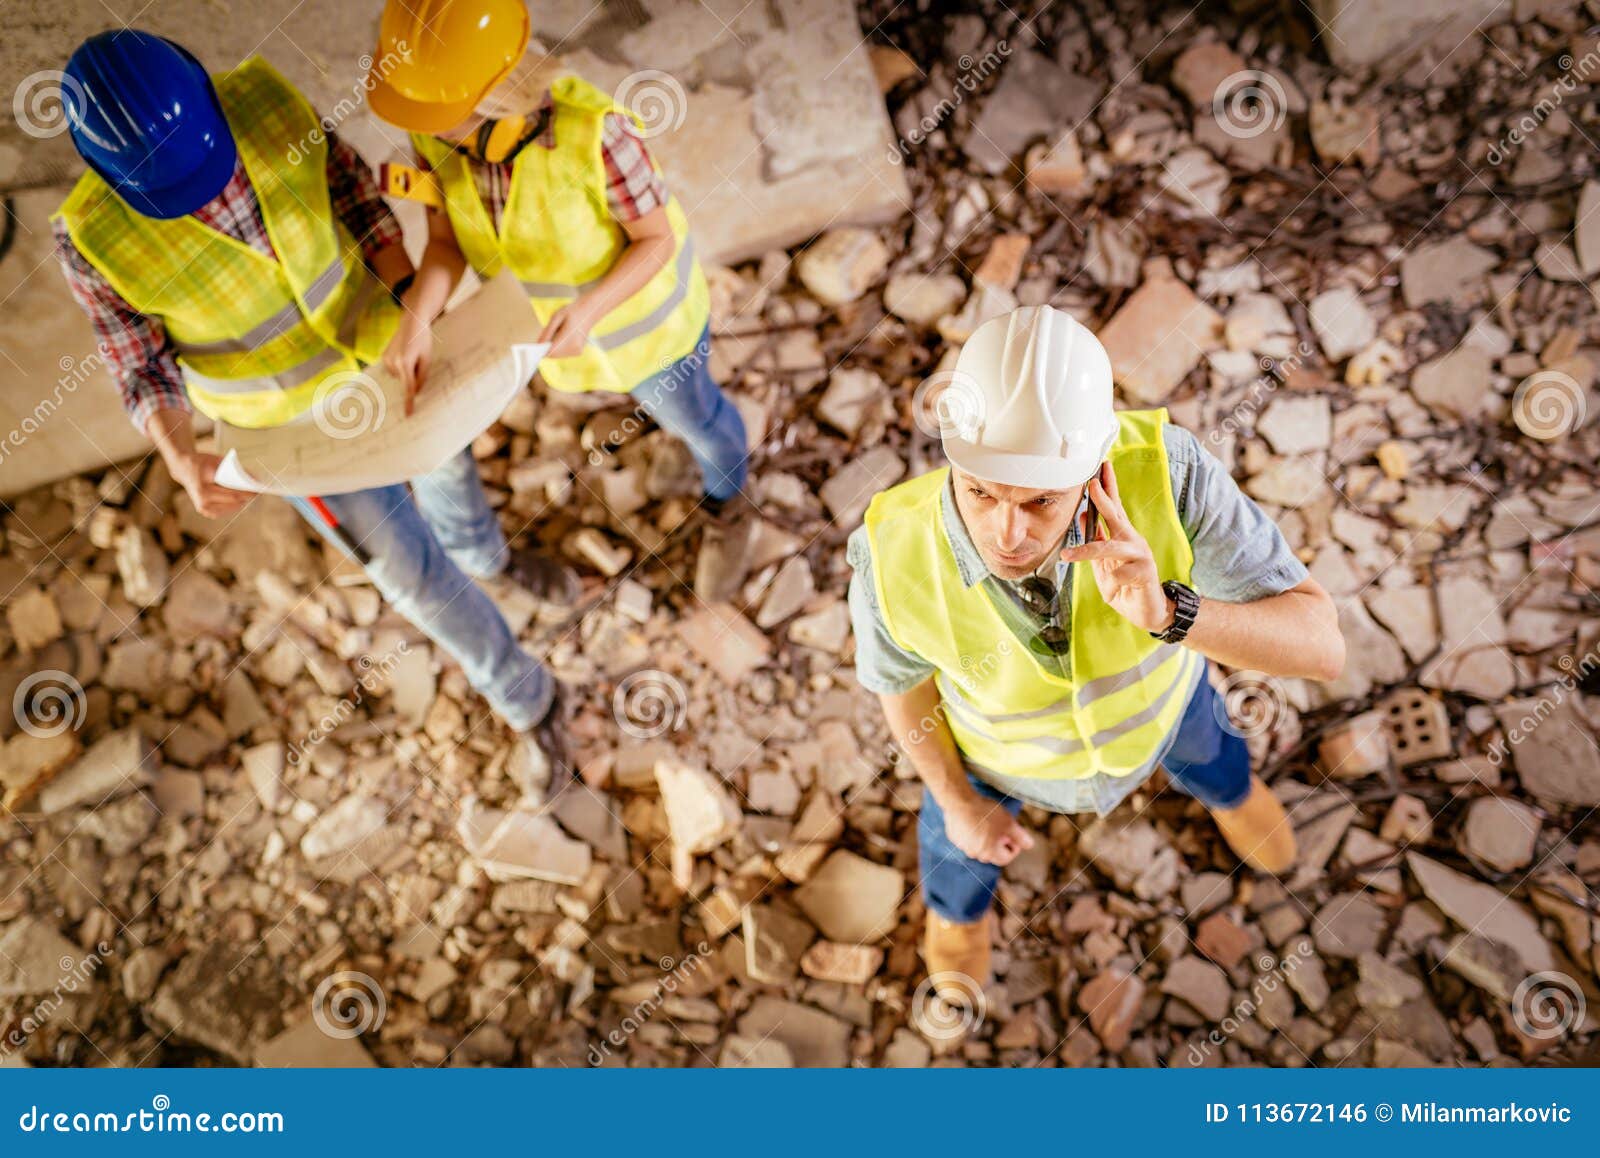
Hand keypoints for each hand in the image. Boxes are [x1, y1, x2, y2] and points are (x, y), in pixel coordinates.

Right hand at [170, 451, 253, 519]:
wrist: (184, 469)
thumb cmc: (203, 463)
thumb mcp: (219, 462)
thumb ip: (236, 470)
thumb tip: (255, 479)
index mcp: (205, 488)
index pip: (233, 493)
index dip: (248, 492)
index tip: (259, 488)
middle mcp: (203, 500)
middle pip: (234, 501)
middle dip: (247, 496)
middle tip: (258, 491)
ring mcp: (203, 508)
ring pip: (231, 507)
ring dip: (242, 501)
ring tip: (249, 494)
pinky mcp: (205, 511)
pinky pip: (224, 510)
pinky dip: (233, 505)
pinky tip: (238, 500)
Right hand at [383, 301, 433, 416]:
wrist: (412, 322)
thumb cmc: (423, 340)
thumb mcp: (427, 359)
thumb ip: (421, 377)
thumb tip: (415, 392)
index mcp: (404, 363)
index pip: (408, 388)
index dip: (409, 402)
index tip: (408, 414)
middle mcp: (392, 362)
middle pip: (406, 381)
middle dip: (414, 377)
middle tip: (418, 359)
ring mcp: (386, 360)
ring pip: (400, 377)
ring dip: (408, 371)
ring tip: (412, 354)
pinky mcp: (383, 358)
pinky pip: (395, 370)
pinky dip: (401, 367)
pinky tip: (405, 354)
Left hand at [539, 296, 602, 358]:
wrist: (588, 313)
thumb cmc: (571, 312)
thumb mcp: (556, 317)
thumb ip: (547, 331)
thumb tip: (539, 343)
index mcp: (569, 337)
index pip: (551, 351)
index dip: (542, 349)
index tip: (538, 344)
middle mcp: (574, 347)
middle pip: (553, 354)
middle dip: (548, 346)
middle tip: (552, 333)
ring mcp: (577, 351)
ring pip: (557, 355)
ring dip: (554, 347)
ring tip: (560, 334)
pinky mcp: (578, 353)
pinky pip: (563, 354)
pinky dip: (560, 348)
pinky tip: (564, 338)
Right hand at [943, 794, 1034, 866]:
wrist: (959, 802)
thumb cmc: (986, 813)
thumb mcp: (1009, 823)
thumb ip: (1020, 837)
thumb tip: (1030, 846)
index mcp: (990, 853)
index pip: (1006, 858)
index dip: (1013, 846)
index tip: (1011, 833)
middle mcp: (975, 854)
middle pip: (992, 853)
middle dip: (998, 842)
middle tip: (999, 825)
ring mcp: (963, 846)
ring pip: (979, 845)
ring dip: (985, 837)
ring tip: (986, 820)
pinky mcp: (954, 837)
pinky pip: (967, 839)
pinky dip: (972, 832)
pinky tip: (973, 818)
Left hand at [1059, 461, 1172, 633]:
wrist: (1144, 611)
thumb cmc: (1123, 585)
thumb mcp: (1102, 562)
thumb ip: (1096, 539)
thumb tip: (1083, 515)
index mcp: (1122, 536)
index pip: (1114, 507)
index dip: (1108, 487)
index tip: (1101, 468)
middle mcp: (1133, 541)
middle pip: (1117, 516)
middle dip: (1103, 499)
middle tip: (1092, 483)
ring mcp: (1141, 555)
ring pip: (1112, 547)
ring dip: (1088, 550)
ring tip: (1068, 556)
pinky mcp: (1145, 572)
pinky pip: (1120, 573)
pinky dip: (1113, 580)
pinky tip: (1116, 586)